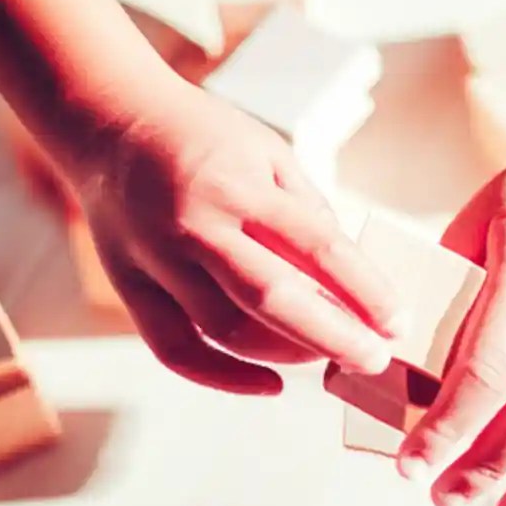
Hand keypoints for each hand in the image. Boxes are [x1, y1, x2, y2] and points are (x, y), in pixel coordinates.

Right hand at [71, 78, 405, 393]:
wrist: (108, 121)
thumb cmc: (202, 136)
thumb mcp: (268, 152)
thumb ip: (308, 210)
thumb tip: (350, 275)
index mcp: (241, 187)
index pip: (317, 247)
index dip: (364, 290)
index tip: (397, 321)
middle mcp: (198, 226)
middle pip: (274, 298)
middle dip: (333, 337)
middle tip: (374, 359)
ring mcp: (158, 259)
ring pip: (226, 331)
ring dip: (284, 355)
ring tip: (324, 357)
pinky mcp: (129, 287)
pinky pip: (176, 349)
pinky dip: (223, 376)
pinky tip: (268, 384)